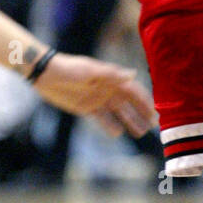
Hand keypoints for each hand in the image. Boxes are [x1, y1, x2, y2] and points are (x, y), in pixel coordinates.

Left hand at [32, 53, 157, 137]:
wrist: (47, 74)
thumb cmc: (70, 68)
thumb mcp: (91, 70)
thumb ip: (112, 74)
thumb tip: (133, 74)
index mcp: (111, 78)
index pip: (133, 91)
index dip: (145, 101)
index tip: (155, 113)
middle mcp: (108, 89)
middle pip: (129, 103)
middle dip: (141, 114)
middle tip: (152, 127)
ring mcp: (98, 99)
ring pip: (118, 113)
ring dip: (130, 122)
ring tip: (140, 133)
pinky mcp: (87, 108)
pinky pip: (102, 119)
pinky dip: (110, 126)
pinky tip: (118, 133)